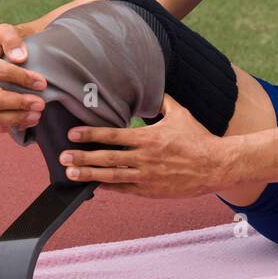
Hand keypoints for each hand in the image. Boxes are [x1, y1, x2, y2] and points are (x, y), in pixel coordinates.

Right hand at [0, 22, 47, 135]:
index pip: (2, 72)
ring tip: (37, 116)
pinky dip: (10, 125)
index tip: (43, 83)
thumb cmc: (2, 41)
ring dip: (16, 119)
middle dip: (20, 103)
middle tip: (42, 105)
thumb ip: (12, 40)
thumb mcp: (6, 31)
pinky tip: (27, 122)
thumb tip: (20, 57)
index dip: (23, 79)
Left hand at [58, 94, 233, 197]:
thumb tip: (152, 87)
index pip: (113, 135)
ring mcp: (147, 176)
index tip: (73, 134)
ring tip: (70, 173)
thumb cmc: (198, 138)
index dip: (91, 134)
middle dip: (82, 157)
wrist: (216, 165)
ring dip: (89, 175)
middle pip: (107, 158)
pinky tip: (93, 186)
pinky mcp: (151, 191)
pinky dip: (108, 187)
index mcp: (148, 137)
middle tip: (62, 157)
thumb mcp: (181, 114)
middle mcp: (145, 158)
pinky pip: (125, 189)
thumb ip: (163, 101)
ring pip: (111, 176)